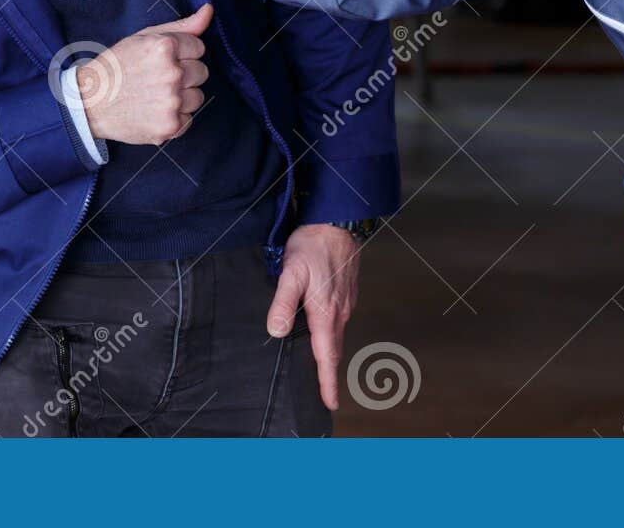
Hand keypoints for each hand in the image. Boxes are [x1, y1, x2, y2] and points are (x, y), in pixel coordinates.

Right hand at [75, 3, 211, 144]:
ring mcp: (172, 102)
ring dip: (182, 97)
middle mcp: (171, 74)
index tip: (163, 60)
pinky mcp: (170, 126)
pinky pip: (188, 119)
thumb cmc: (117, 67)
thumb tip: (209, 10)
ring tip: (155, 96)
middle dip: (184, 74)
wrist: (90, 103)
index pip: (198, 47)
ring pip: (197, 97)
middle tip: (157, 79)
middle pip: (202, 72)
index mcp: (164, 47)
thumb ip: (182, 25)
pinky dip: (175, 118)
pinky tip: (154, 111)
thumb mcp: (144, 37)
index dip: (181, 54)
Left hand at [266, 222, 360, 409]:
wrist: (337, 220)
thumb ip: (283, 303)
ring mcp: (346, 302)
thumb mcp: (291, 272)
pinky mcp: (346, 291)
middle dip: (329, 373)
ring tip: (322, 368)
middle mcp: (340, 312)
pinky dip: (332, 334)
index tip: (330, 403)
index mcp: (326, 313)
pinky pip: (339, 321)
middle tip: (324, 394)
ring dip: (330, 354)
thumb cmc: (313, 245)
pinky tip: (322, 333)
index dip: (327, 382)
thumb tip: (277, 332)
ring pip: (337, 335)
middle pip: (334, 350)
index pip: (327, 357)